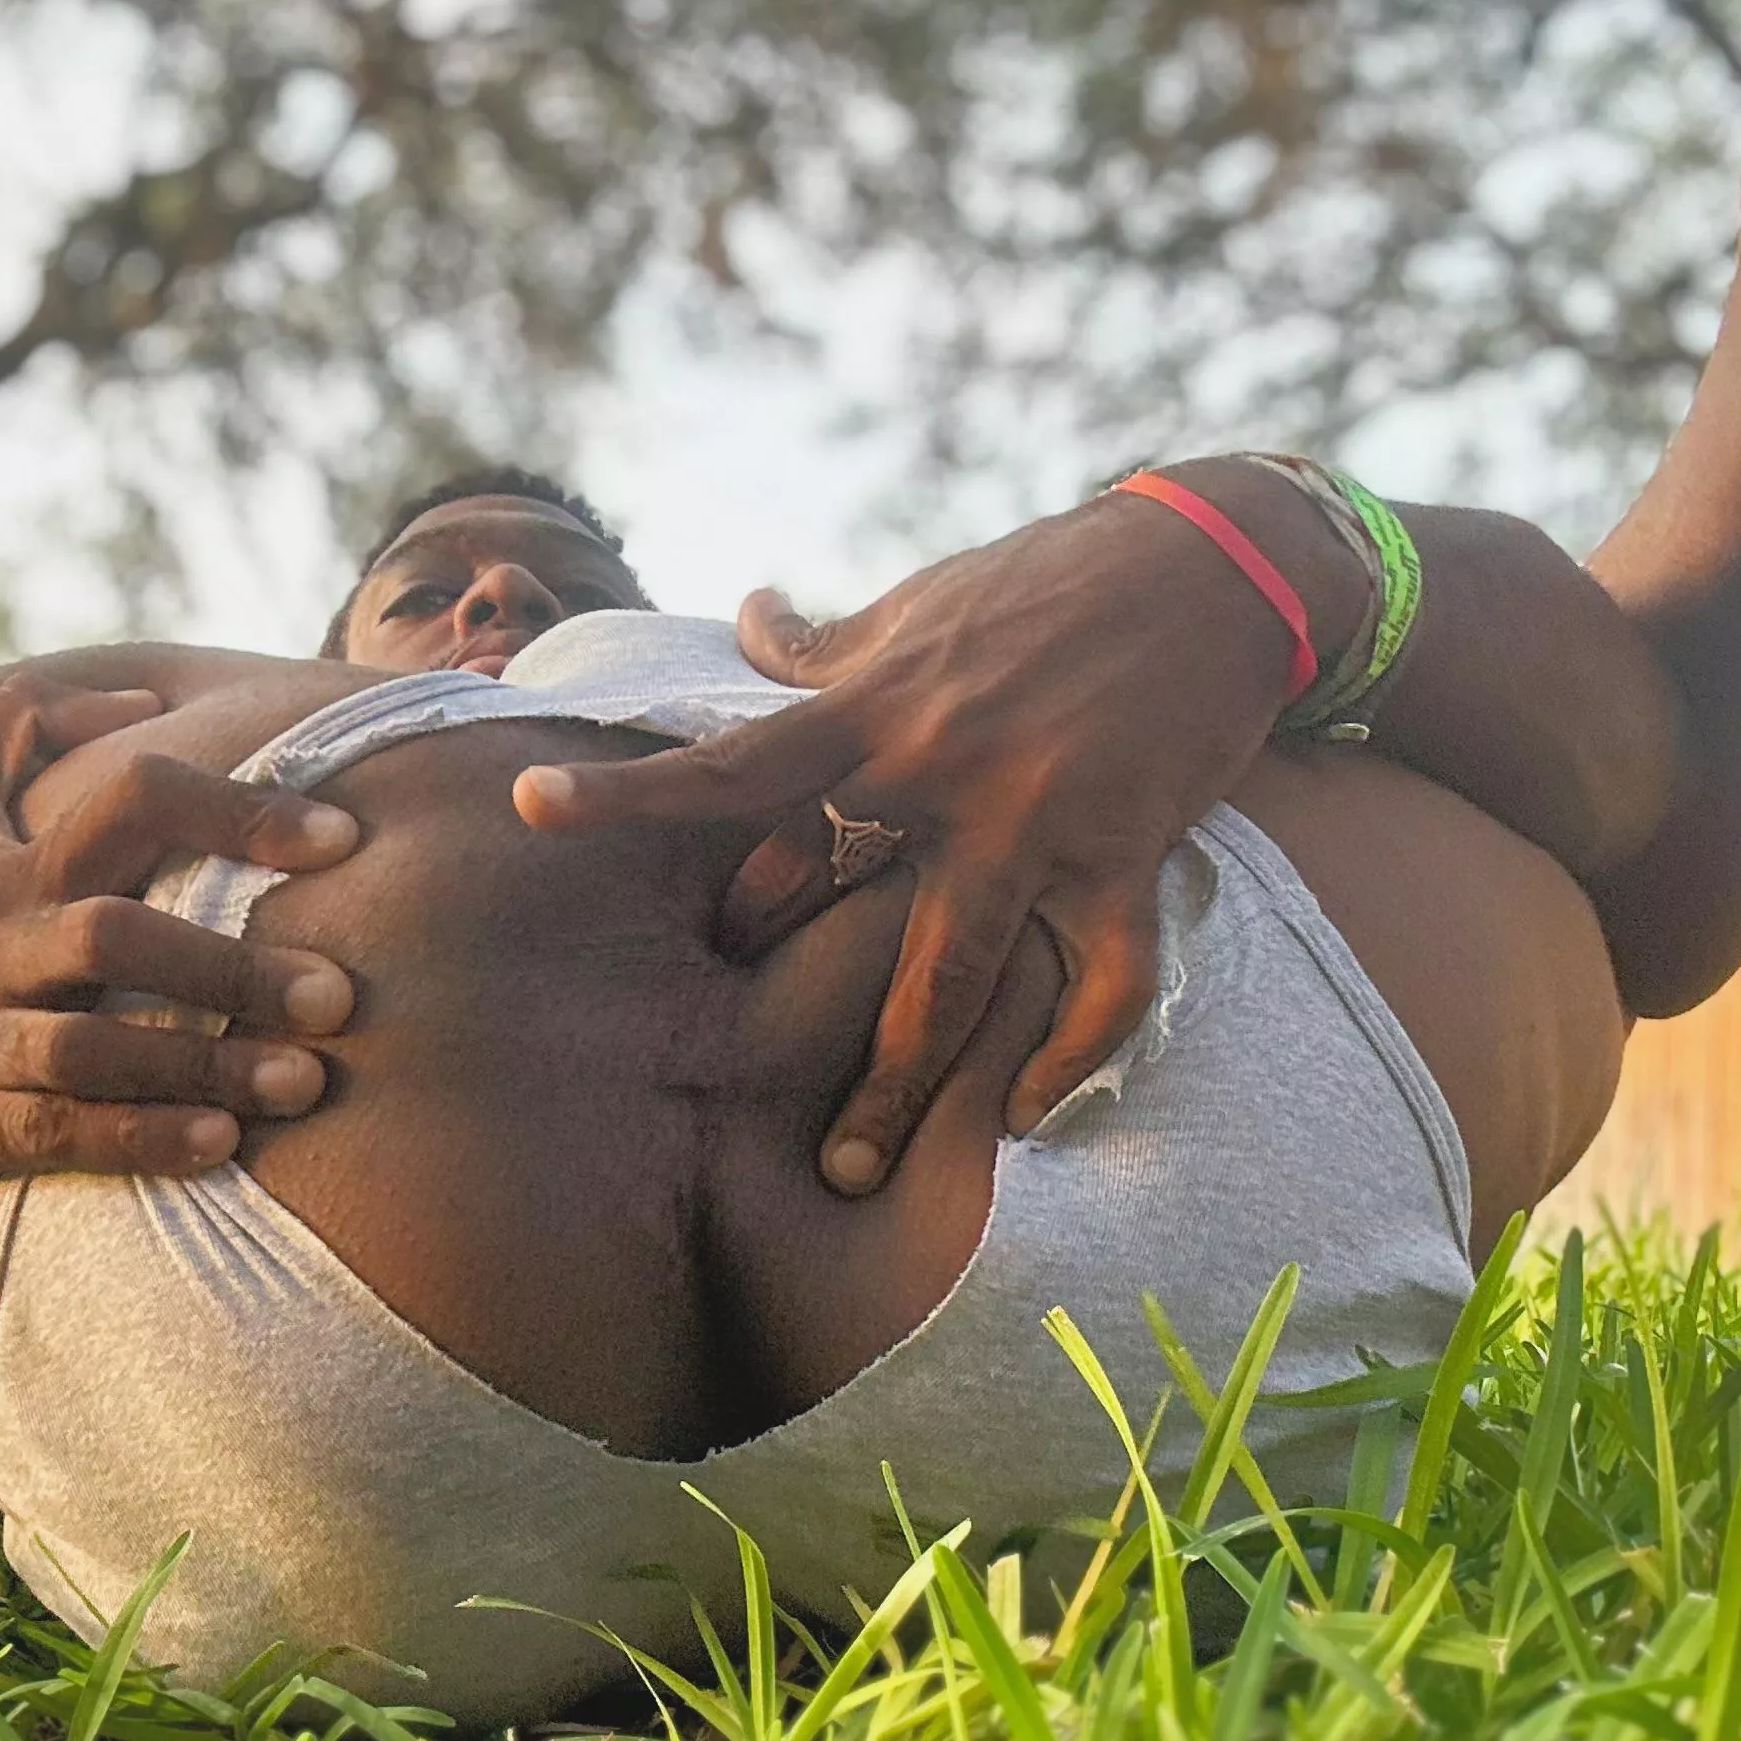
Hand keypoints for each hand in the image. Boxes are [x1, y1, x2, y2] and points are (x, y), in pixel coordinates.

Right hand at [0, 676, 362, 1199]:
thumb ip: (32, 731)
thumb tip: (148, 698)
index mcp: (3, 867)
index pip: (132, 805)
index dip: (237, 812)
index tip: (343, 834)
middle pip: (121, 938)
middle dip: (237, 966)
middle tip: (344, 990)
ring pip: (94, 1047)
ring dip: (204, 1066)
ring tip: (308, 1084)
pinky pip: (49, 1131)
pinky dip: (135, 1139)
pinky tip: (215, 1149)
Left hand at [514, 477, 1362, 1189]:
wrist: (1214, 564)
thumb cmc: (1055, 578)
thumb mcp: (928, 601)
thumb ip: (835, 643)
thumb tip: (752, 619)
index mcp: (876, 706)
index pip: (730, 762)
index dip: (627, 793)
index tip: (526, 805)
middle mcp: (940, 770)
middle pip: (833, 911)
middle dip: (774, 1006)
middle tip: (711, 1080)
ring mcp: (1034, 821)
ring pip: (949, 982)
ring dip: (902, 1091)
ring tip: (853, 1176)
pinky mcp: (1125, 855)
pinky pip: (1100, 986)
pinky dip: (1067, 1058)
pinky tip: (1030, 1116)